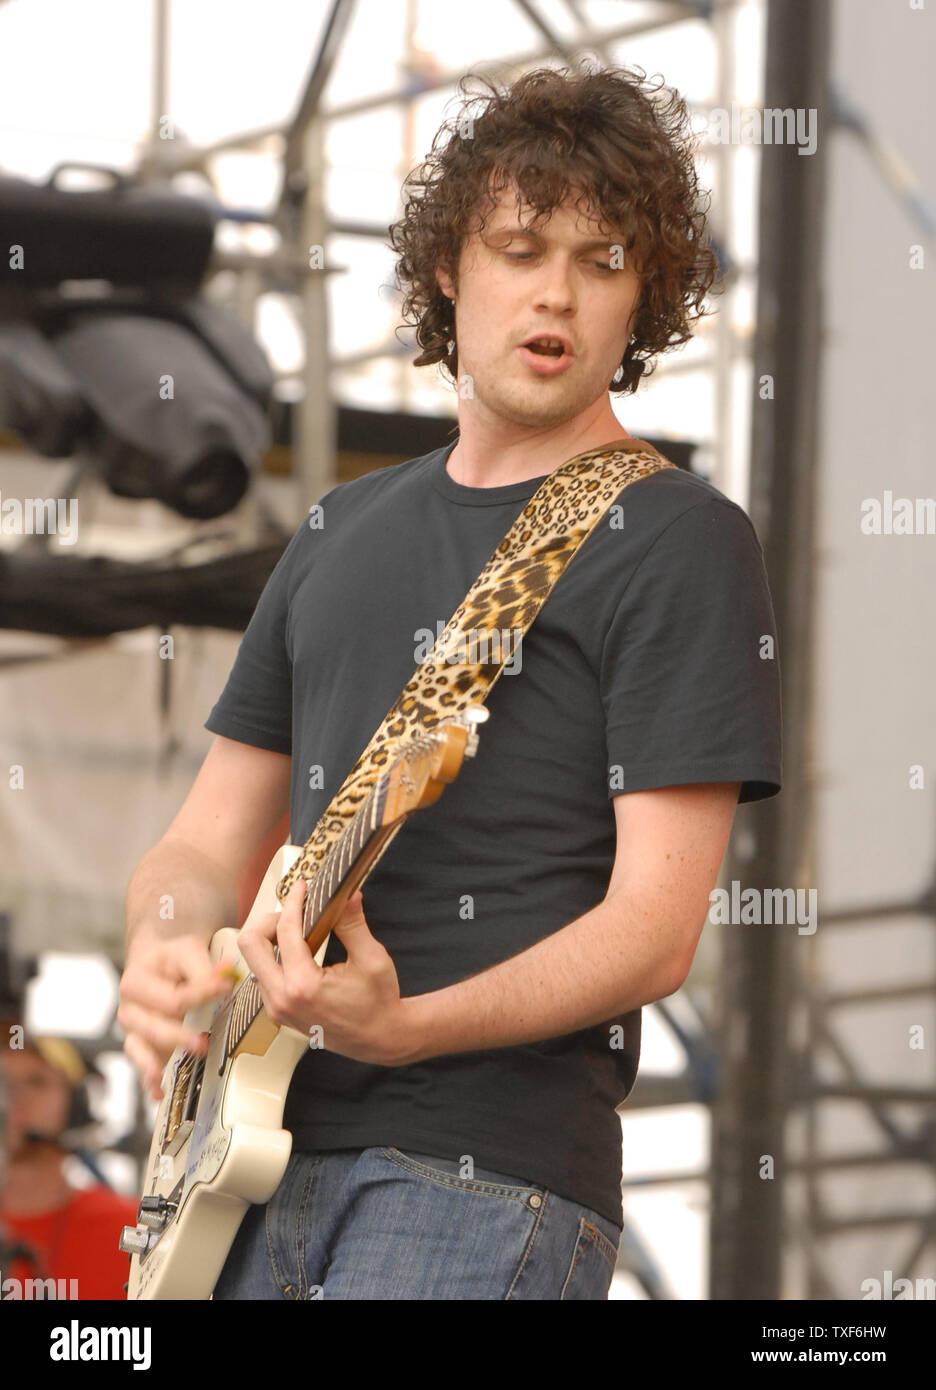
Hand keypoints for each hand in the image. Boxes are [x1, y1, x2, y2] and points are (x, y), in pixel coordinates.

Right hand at [118, 936, 233, 1099]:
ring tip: (188, 1060)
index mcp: (136, 980)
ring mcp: (132, 1030)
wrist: (153, 967)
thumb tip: (225, 972)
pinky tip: (158, 1091)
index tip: (225, 989)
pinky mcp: (138, 1046)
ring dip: (169, 1054)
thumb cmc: (170, 962)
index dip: (201, 994)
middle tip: (203, 1042)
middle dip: (180, 1035)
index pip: (172, 997)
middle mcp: (129, 1007)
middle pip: (155, 1026)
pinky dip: (148, 1080)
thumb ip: (204, 968)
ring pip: (145, 1047)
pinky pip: (139, 1065)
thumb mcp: (186, 953)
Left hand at [238, 881, 417, 1065]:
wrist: (381, 1039)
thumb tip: (347, 894)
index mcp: (303, 986)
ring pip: (252, 959)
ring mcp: (276, 1009)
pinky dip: (274, 955)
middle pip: (250, 943)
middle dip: (269, 919)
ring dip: (270, 937)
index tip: (303, 887)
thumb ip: (353, 924)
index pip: (285, 932)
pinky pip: (262, 975)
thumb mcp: (372, 959)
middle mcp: (282, 999)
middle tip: (294, 911)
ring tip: (297, 928)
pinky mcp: (278, 1012)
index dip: (294, 902)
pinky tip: (297, 949)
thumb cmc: (379, 1003)